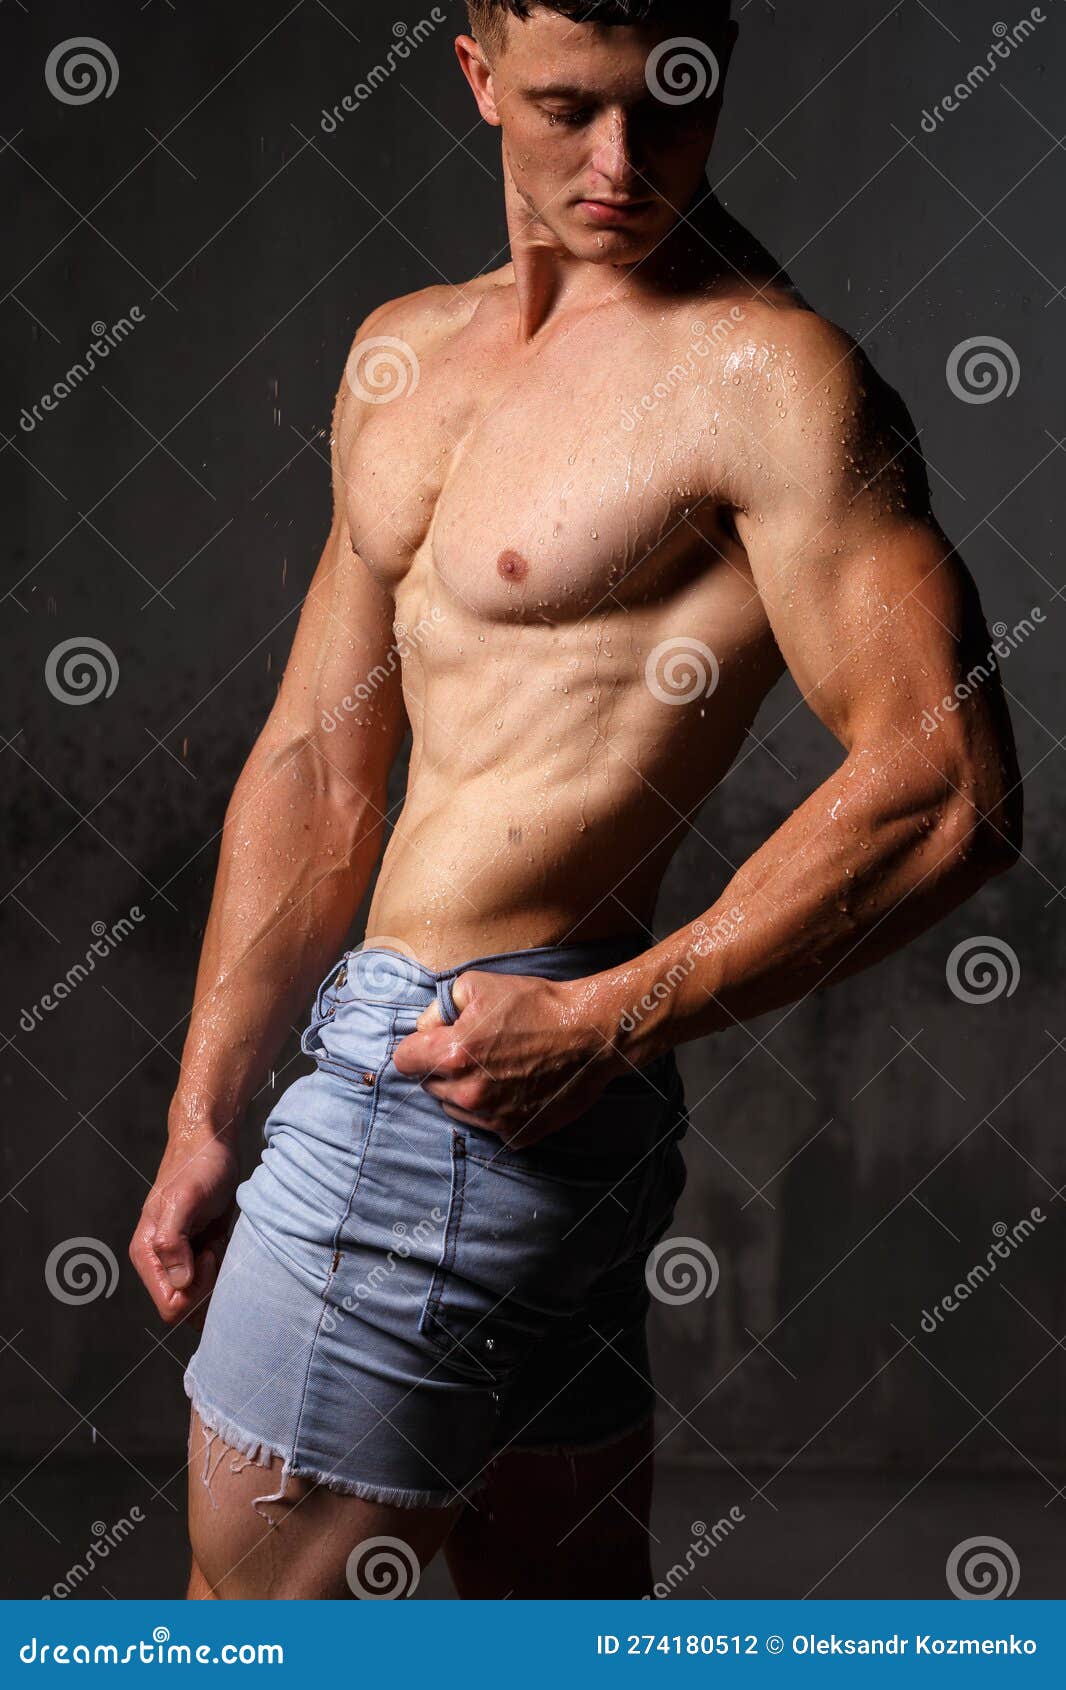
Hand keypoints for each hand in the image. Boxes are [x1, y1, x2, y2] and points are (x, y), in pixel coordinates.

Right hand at [128, 1131, 238, 1327]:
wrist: (211, 1143)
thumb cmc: (199, 1165)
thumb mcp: (186, 1198)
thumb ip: (173, 1241)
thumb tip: (178, 1283)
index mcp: (147, 1253)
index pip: (171, 1306)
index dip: (195, 1290)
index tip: (208, 1254)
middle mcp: (159, 1261)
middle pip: (186, 1307)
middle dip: (208, 1286)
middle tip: (215, 1247)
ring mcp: (178, 1260)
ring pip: (200, 1298)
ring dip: (217, 1277)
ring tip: (217, 1241)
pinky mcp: (197, 1254)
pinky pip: (211, 1282)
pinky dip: (223, 1271)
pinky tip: (223, 1244)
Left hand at [390, 970, 618, 1148]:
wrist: (592, 1034)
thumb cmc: (537, 1005)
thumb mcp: (478, 985)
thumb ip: (439, 1007)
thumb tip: (425, 1028)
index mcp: (454, 1055)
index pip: (404, 1060)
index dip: (417, 1047)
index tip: (435, 1041)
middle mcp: (469, 1094)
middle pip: (429, 1086)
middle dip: (442, 1068)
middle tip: (475, 1049)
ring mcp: (493, 1119)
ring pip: (455, 1108)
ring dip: (465, 1091)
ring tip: (498, 1066)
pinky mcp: (516, 1135)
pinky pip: (487, 1124)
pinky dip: (494, 1109)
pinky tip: (516, 1085)